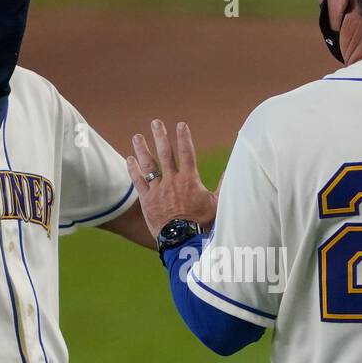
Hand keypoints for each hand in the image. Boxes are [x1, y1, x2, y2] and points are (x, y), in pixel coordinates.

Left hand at [126, 120, 216, 239]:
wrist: (182, 239)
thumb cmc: (202, 224)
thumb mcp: (218, 204)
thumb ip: (223, 185)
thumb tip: (232, 170)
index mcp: (190, 179)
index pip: (187, 153)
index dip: (184, 138)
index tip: (180, 125)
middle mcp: (172, 180)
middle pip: (165, 154)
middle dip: (160, 136)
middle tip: (155, 123)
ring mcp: (158, 189)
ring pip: (148, 165)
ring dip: (142, 149)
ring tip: (137, 137)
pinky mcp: (147, 200)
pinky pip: (138, 181)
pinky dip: (133, 169)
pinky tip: (129, 159)